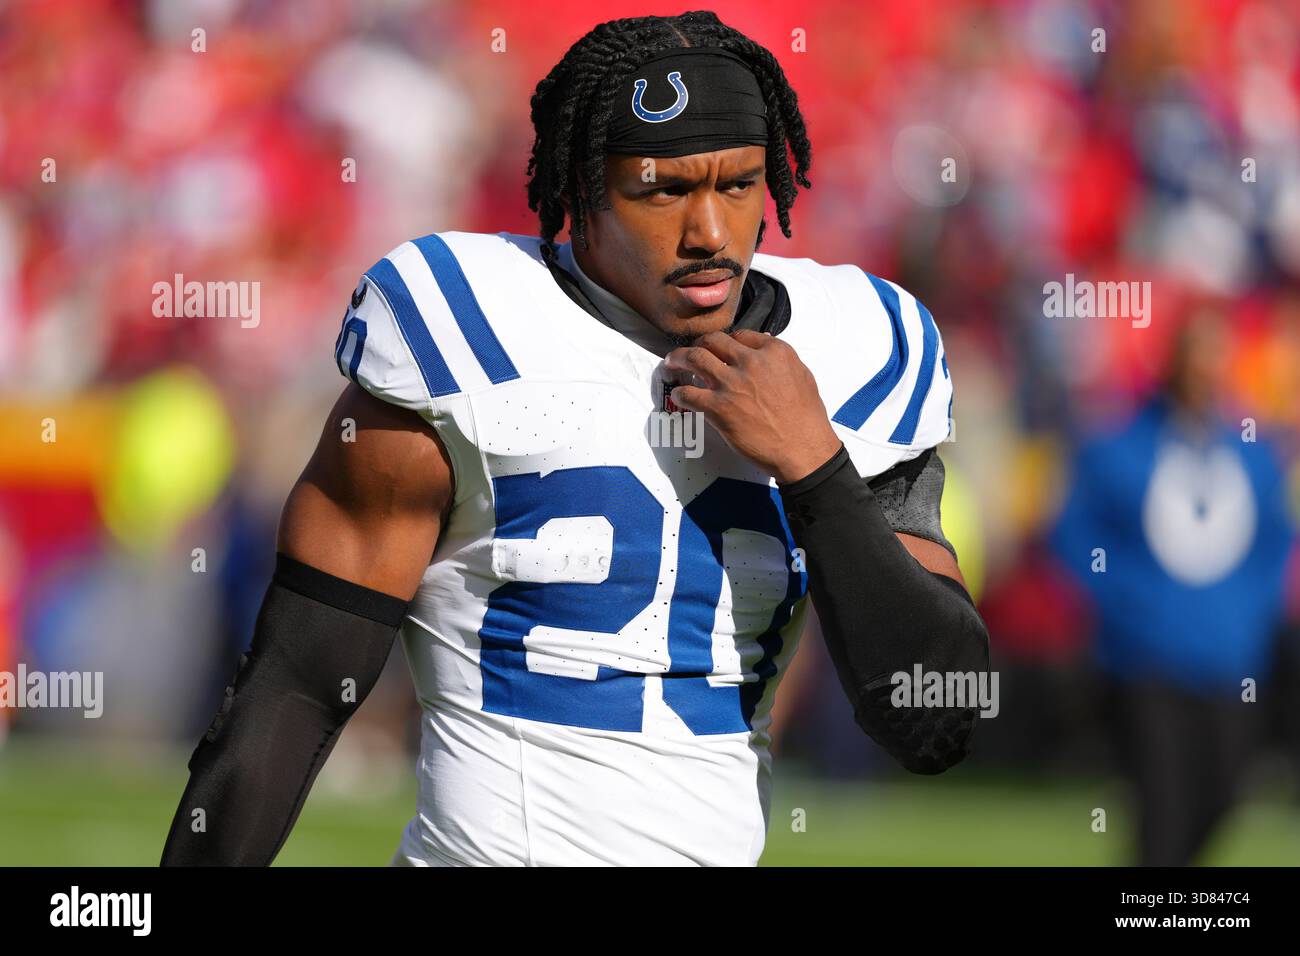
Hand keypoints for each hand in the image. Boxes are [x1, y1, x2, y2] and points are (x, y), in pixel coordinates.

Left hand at [664, 329, 842, 483]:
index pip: (740, 335)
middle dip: (699, 343)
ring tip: (671, 361)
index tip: (719, 348)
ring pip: (694, 358)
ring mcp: (732, 384)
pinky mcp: (718, 408)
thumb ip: (781, 359)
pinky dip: (680, 393)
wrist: (803, 449)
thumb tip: (765, 342)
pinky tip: (679, 395)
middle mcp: (750, 362)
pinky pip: (688, 393)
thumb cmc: (806, 418)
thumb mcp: (802, 376)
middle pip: (713, 341)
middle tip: (691, 351)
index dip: (726, 341)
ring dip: (678, 358)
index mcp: (774, 352)